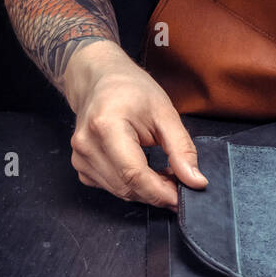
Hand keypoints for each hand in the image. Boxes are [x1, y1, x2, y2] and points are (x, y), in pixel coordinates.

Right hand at [65, 41, 206, 209]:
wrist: (99, 80)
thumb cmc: (131, 90)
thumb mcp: (165, 112)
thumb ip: (181, 149)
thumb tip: (195, 181)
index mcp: (105, 126)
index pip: (133, 174)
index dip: (160, 191)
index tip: (182, 196)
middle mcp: (87, 145)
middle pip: (126, 187)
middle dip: (157, 192)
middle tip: (180, 181)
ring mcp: (80, 158)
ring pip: (120, 191)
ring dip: (146, 190)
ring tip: (165, 173)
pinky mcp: (81, 167)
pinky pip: (112, 187)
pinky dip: (132, 186)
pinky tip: (145, 171)